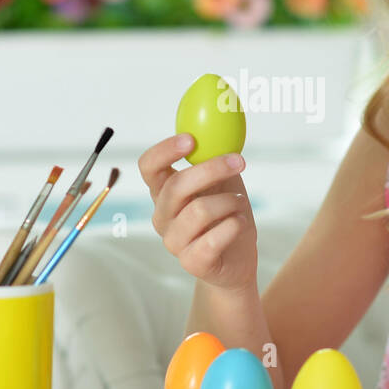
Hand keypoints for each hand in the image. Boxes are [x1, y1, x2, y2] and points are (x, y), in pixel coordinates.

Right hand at [138, 134, 257, 291]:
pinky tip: (239, 223)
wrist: (237, 260)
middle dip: (211, 169)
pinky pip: (214, 238)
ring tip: (239, 203)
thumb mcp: (222, 182)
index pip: (148, 166)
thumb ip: (214, 158)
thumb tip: (221, 125)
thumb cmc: (227, 215)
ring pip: (199, 211)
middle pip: (176, 186)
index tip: (191, 139)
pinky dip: (233, 225)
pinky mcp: (192, 262)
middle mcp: (162, 216)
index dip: (165, 151)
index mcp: (163, 192)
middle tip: (238, 160)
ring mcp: (174, 241)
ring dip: (229, 201)